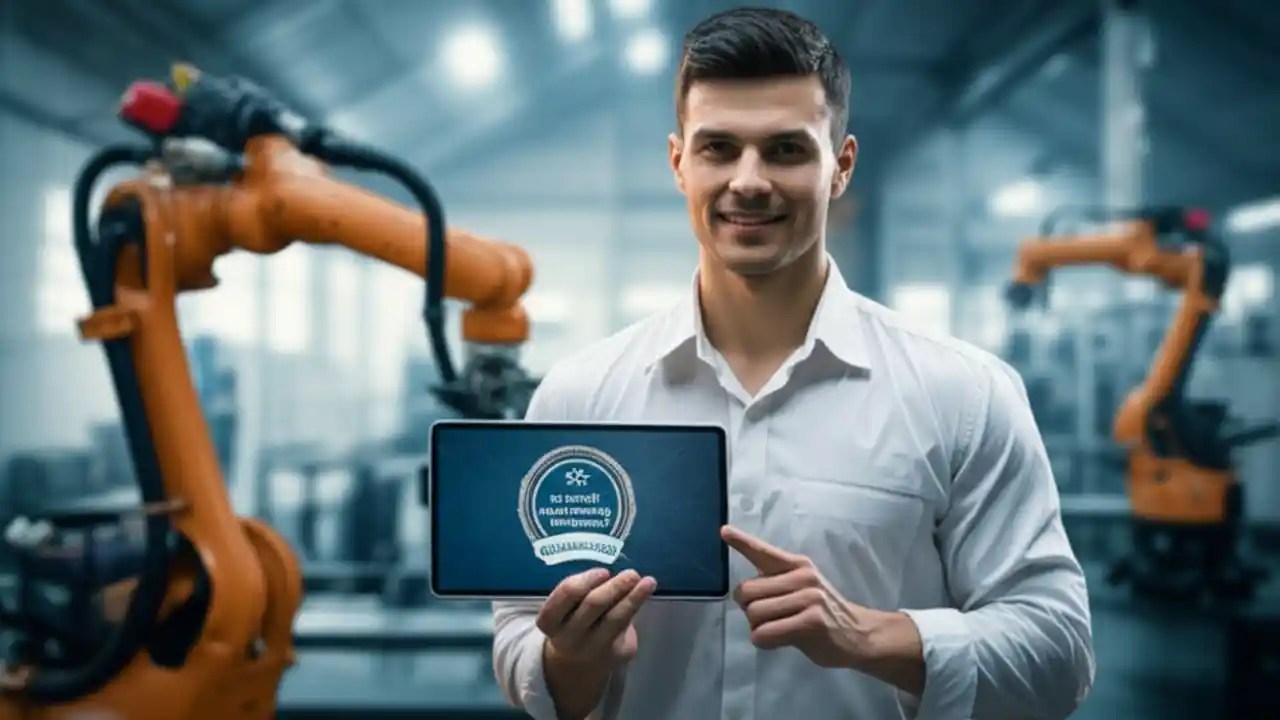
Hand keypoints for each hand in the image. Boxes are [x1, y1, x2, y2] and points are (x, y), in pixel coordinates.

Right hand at [537, 567, 656, 669]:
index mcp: (550, 622)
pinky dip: (636, 606)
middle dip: (614, 587)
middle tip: (631, 573)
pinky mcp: (616, 655)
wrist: (577, 666)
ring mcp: (593, 649)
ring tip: (648, 582)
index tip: (603, 571)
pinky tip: (644, 593)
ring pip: (615, 619)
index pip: (564, 597)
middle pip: (593, 606)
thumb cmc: (572, 622)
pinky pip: (627, 627)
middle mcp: (569, 637)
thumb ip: (582, 592)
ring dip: (634, 598)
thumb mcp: (565, 610)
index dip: (584, 582)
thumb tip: (612, 573)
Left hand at [721, 524, 872, 667]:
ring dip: (757, 628)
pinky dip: (764, 642)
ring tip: (778, 629)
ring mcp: (808, 599)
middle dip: (747, 609)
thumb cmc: (823, 611)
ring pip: (754, 614)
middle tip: (767, 617)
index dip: (742, 542)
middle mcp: (802, 577)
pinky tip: (780, 641)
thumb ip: (776, 582)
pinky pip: (765, 634)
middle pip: (746, 592)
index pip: (764, 551)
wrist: (858, 634)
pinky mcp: (810, 623)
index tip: (724, 531)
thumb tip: (743, 592)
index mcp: (797, 564)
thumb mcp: (803, 586)